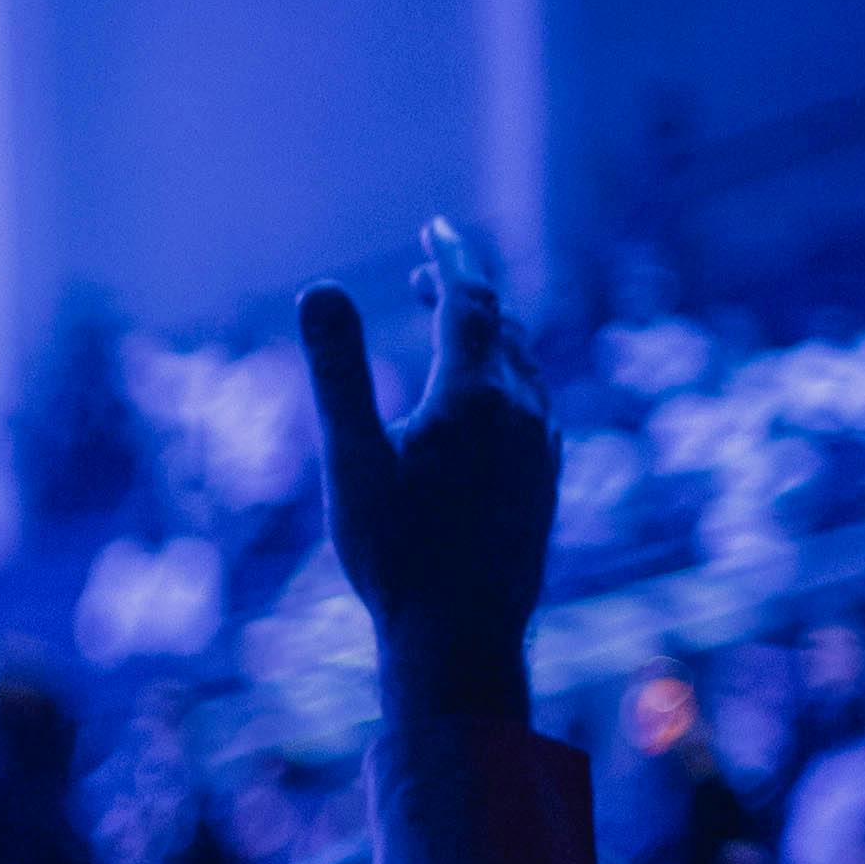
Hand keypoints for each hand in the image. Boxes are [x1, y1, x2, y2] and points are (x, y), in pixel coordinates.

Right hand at [297, 220, 550, 726]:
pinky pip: (534, 409)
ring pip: (524, 369)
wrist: (462, 640)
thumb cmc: (396, 555)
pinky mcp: (545, 484)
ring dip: (489, 336)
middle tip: (430, 271)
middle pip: (502, 329)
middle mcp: (523, 412)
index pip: (469, 300)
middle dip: (466, 292)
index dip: (450, 256)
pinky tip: (489, 406)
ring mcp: (542, 450)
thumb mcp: (350, 461)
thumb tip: (319, 287)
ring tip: (455, 331)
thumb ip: (338, 371)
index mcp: (476, 395)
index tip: (436, 224)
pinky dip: (506, 380)